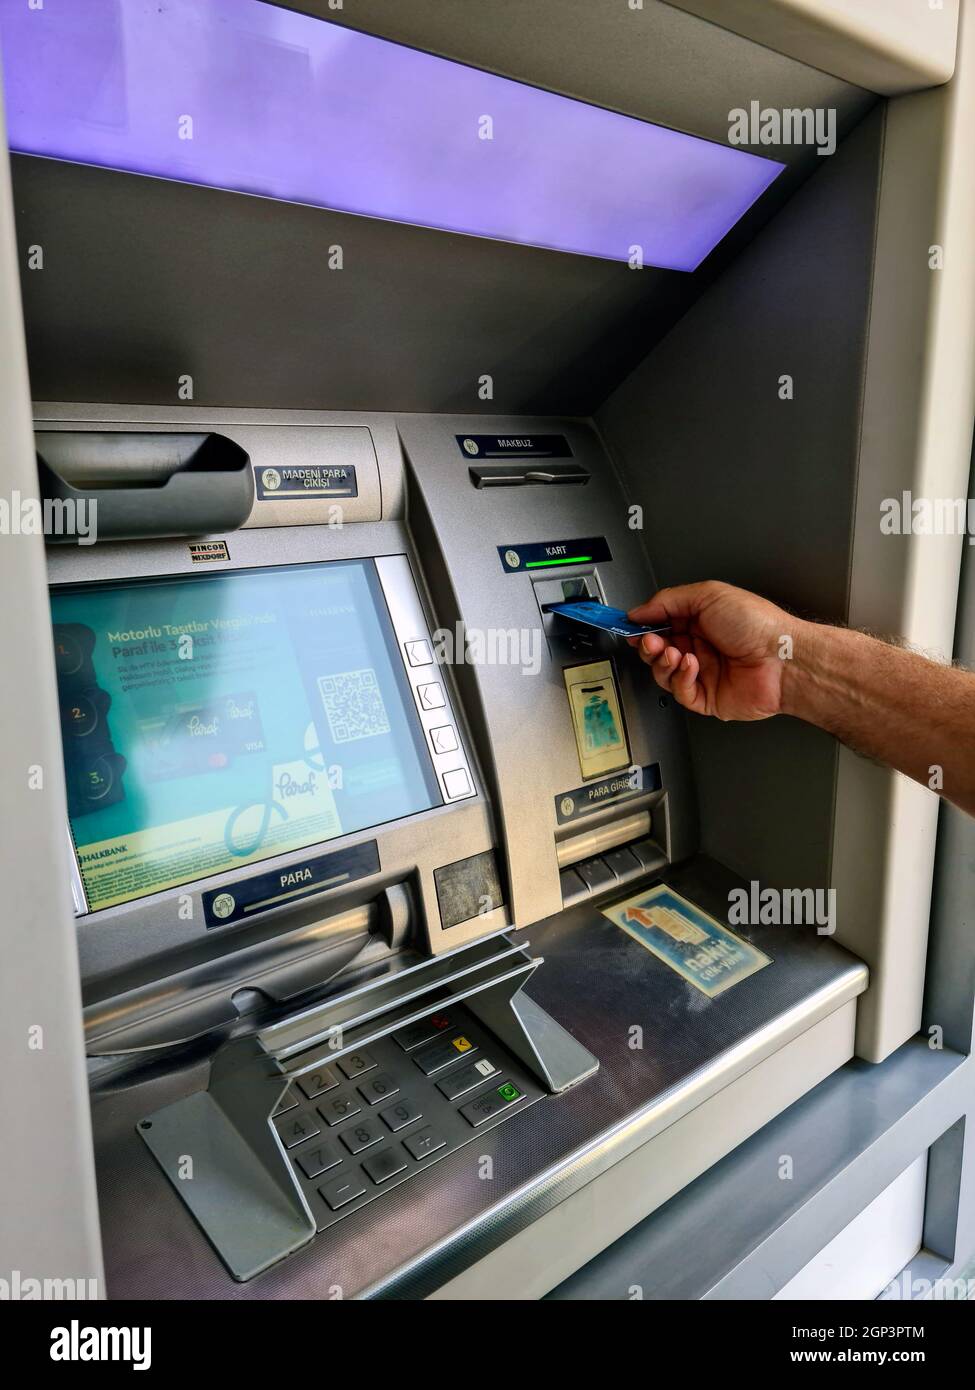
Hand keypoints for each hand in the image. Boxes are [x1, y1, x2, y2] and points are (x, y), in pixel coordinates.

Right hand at [627, 581, 799, 720]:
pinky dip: (680, 679)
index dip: (641, 625)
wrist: (783, 659)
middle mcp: (699, 646)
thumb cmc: (759, 625)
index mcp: (699, 620)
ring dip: (663, 662)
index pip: (658, 623)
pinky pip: (680, 693)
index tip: (624, 624)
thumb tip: (640, 610)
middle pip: (655, 650)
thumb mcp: (708, 595)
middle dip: (648, 645)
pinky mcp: (707, 698)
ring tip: (675, 652)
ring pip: (663, 673)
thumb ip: (668, 600)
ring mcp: (703, 673)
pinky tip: (692, 666)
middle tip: (650, 640)